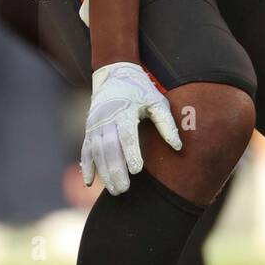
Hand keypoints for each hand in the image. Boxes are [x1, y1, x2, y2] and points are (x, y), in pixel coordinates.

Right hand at [81, 62, 181, 194]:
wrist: (115, 74)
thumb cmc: (141, 91)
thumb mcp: (157, 101)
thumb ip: (166, 123)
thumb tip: (178, 146)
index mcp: (124, 111)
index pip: (126, 135)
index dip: (131, 153)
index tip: (138, 170)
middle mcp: (106, 118)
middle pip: (109, 147)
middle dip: (116, 170)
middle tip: (124, 189)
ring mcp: (95, 124)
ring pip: (96, 152)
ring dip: (103, 172)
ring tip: (114, 190)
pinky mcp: (89, 129)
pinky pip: (85, 150)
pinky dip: (86, 166)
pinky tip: (89, 182)